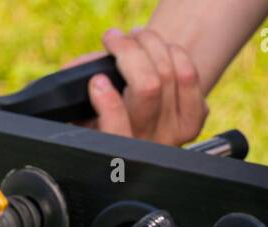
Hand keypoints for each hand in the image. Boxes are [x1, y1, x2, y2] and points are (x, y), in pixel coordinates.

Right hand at [70, 27, 207, 145]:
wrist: (137, 121)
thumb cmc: (104, 112)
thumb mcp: (81, 113)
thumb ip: (75, 93)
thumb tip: (75, 71)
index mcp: (114, 149)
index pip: (115, 129)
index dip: (107, 101)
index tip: (97, 80)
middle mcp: (145, 145)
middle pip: (147, 88)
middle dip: (131, 52)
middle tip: (117, 39)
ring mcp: (173, 134)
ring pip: (168, 75)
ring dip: (151, 43)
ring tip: (137, 35)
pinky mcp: (193, 122)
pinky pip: (188, 76)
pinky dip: (175, 54)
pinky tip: (163, 50)